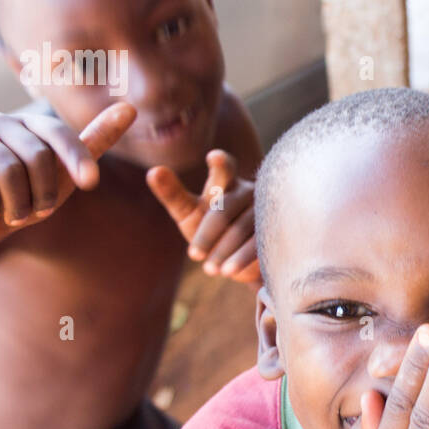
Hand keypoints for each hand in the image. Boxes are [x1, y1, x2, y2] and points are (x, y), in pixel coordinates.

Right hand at [0, 103, 135, 252]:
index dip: (78, 158)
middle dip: (43, 194)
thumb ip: (94, 142)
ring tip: (14, 215)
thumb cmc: (27, 195)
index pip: (59, 133)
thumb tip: (131, 106)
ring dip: (17, 204)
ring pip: (7, 170)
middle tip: (38, 212)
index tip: (90, 183)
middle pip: (36, 156)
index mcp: (30, 123)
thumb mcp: (65, 174)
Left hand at [146, 150, 257, 283]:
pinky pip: (258, 244)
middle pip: (224, 210)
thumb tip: (152, 171)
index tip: (213, 157)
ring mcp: (265, 212)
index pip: (224, 168)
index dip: (220, 164)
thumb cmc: (208, 227)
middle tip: (193, 255)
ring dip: (223, 251)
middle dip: (207, 235)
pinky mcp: (275, 233)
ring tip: (209, 270)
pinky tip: (230, 272)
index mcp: (226, 183)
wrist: (240, 259)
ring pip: (242, 229)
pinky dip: (242, 259)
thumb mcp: (188, 211)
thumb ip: (172, 193)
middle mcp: (248, 193)